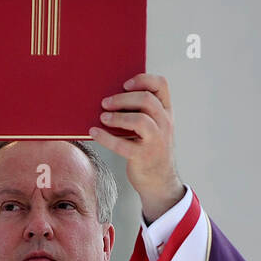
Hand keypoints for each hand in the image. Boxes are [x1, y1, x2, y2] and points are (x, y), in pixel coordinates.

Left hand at [89, 73, 184, 222]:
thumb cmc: (150, 149)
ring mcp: (156, 140)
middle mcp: (164, 123)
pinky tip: (94, 132)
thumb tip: (109, 98)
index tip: (125, 84)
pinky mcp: (143, 157)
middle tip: (105, 102)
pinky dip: (106, 137)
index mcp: (166, 112)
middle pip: (147, 100)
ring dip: (117, 116)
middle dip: (123, 98)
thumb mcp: (153, 127)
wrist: (159, 181)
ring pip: (139, 120)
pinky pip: (123, 144)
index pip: (161, 85)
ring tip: (102, 117)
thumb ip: (141, 111)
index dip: (143, 80)